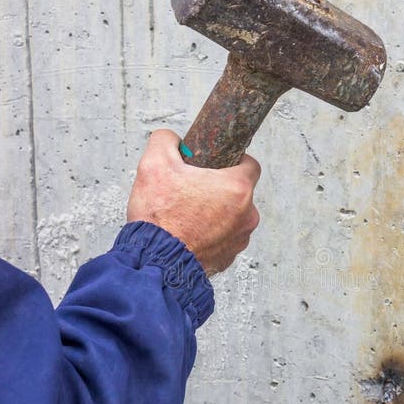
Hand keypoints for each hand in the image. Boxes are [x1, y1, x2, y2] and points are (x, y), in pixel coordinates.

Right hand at [127, 130, 260, 274]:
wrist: (155, 263)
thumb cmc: (159, 219)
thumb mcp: (154, 165)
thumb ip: (165, 141)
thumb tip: (171, 139)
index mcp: (237, 189)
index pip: (249, 164)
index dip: (231, 160)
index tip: (214, 164)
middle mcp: (247, 216)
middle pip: (238, 192)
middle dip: (217, 189)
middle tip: (191, 190)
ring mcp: (239, 239)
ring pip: (232, 217)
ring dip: (215, 214)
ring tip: (187, 215)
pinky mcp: (228, 258)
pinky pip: (223, 239)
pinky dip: (210, 235)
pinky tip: (188, 234)